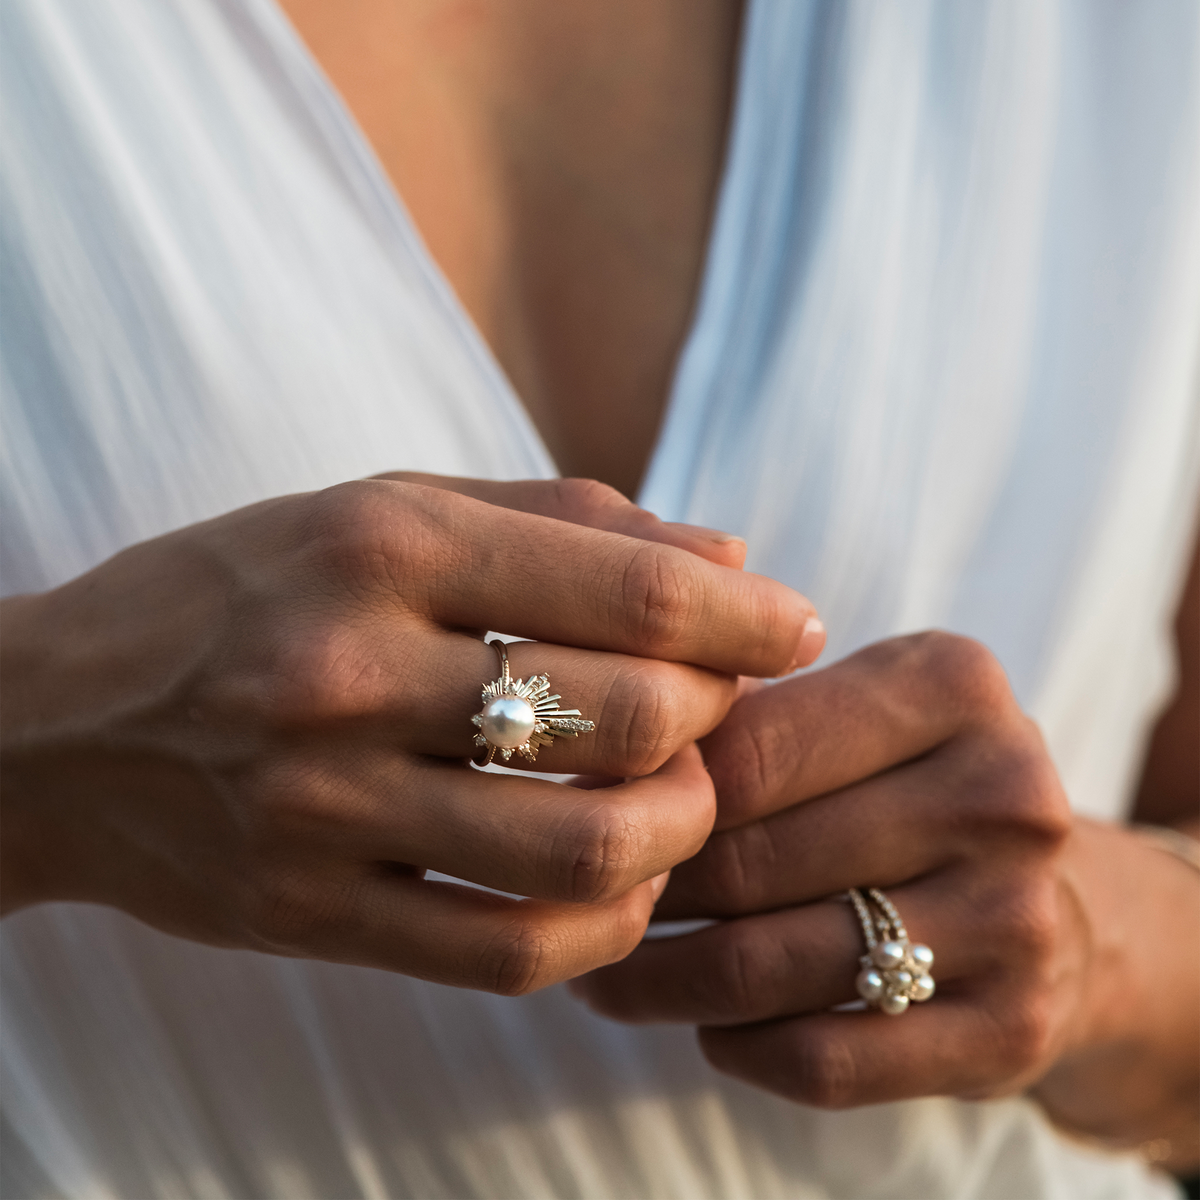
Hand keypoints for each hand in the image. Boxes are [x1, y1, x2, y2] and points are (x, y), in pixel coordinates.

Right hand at [1, 476, 822, 993]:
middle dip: (712, 721)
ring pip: (580, 848)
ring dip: (674, 832)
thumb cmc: (242, 590)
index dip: (742, 617)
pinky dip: (598, 929)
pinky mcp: (305, 912)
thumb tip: (727, 560)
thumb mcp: (382, 509)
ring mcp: (322, 805)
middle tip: (718, 713)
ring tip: (678, 800)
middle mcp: (349, 669)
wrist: (52, 725)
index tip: (795, 627)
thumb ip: (560, 520)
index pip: (622, 586)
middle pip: (619, 721)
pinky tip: (613, 884)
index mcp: (382, 544)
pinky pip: (503, 952)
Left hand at [571, 632, 1196, 1132]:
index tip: (583, 817)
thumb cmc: (905, 784)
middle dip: (646, 892)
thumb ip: (740, 712)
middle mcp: (1005, 793)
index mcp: (955, 684)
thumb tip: (592, 764)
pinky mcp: (1012, 1029)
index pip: (746, 751)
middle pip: (752, 860)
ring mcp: (1018, 917)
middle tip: (582, 902)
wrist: (1049, 900)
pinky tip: (706, 1025)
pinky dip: (739, 1046)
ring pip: (771, 965)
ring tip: (608, 975)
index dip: (650, 793)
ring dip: (664, 981)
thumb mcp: (851, 707)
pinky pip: (823, 1059)